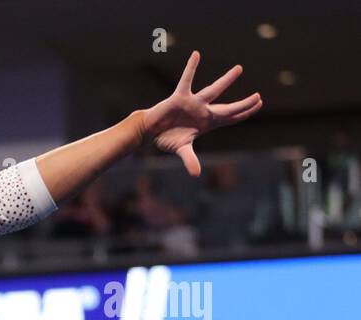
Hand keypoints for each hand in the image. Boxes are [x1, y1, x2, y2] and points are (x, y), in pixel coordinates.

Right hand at [141, 51, 261, 175]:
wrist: (150, 131)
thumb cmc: (166, 138)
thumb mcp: (181, 150)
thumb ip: (190, 160)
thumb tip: (196, 174)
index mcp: (207, 123)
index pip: (231, 118)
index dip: (244, 113)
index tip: (258, 104)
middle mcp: (203, 111)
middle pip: (228, 108)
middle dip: (243, 104)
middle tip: (258, 97)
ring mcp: (193, 103)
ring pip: (214, 91)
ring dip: (227, 81)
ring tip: (239, 69)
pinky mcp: (179, 97)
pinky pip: (186, 80)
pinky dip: (191, 68)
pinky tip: (196, 55)